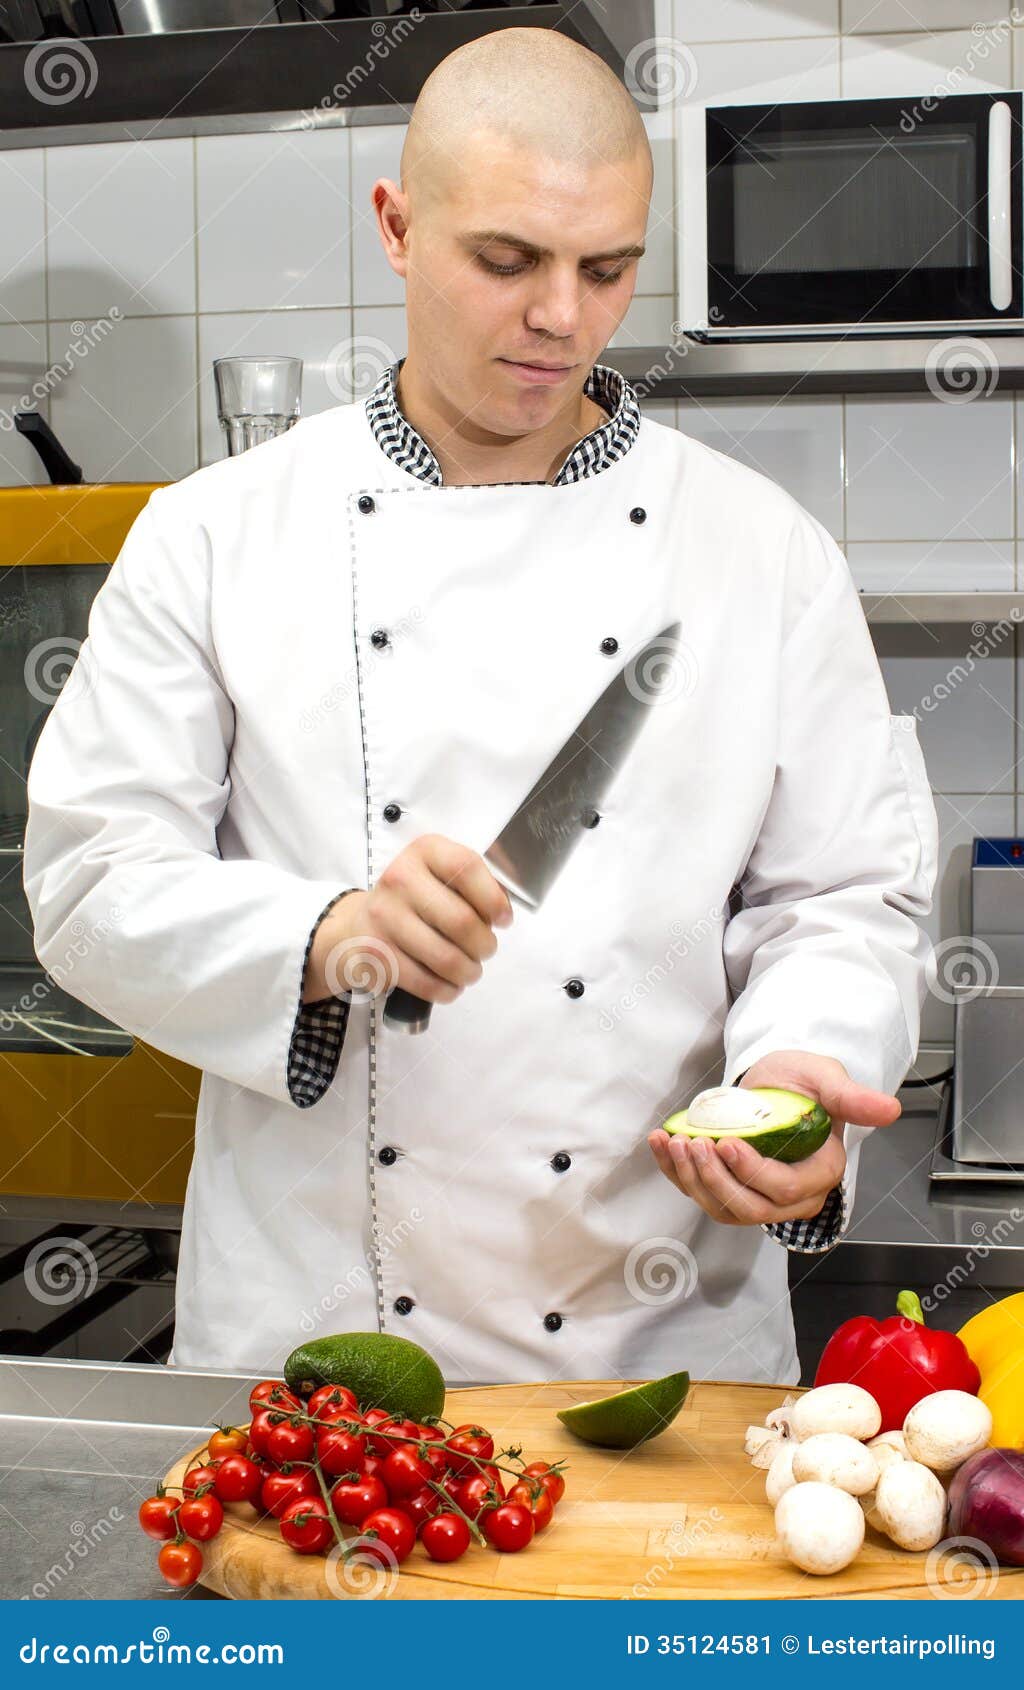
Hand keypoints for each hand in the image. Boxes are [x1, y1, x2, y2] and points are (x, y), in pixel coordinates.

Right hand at [302, 834, 512, 1005]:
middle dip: (485, 945)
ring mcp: (384, 916)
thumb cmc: (413, 902)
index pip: (466, 867)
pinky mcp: (376, 952)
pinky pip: (425, 981)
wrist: (356, 929)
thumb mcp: (439, 877)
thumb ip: (473, 886)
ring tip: (471, 972)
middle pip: (462, 920)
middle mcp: (399, 878)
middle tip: (486, 951)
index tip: (504, 920)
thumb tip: (502, 912)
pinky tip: (451, 986)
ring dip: (469, 972)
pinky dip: (447, 990)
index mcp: (423, 851)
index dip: (493, 899)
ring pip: (445, 957)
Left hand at [647, 1049, 900, 1228]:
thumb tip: (889, 1109)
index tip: (727, 1142)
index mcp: (820, 1174)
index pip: (785, 1189)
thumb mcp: (828, 1080)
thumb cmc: (803, 1082)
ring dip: (693, 1180)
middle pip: (750, 1208)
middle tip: (696, 1145)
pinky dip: (675, 1172)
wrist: (778, 1083)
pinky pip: (700, 1192)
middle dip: (717, 1180)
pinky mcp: (726, 1188)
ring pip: (722, 1207)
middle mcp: (790, 1195)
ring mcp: (756, 1196)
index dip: (754, 1173)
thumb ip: (852, 1097)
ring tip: (676, 1144)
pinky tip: (661, 1144)